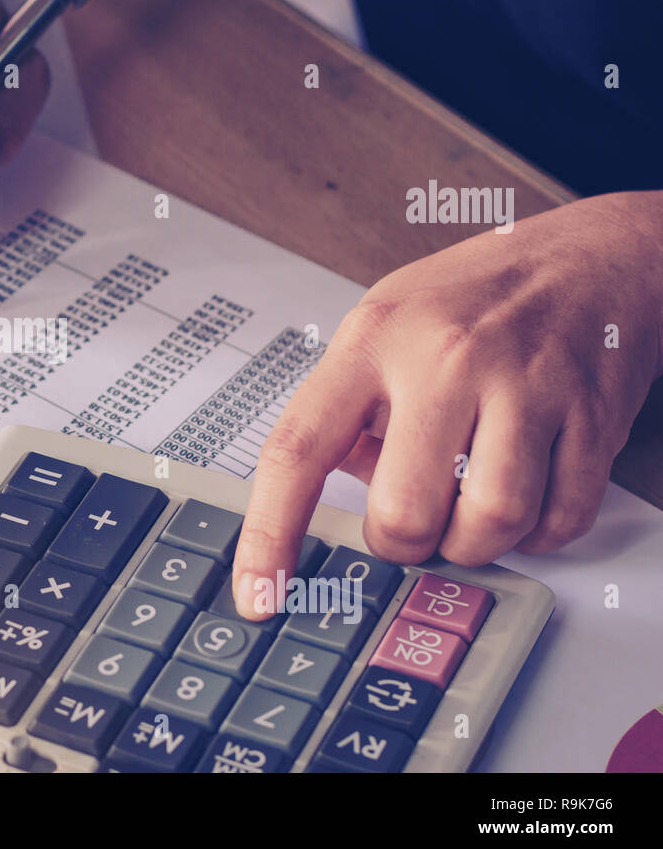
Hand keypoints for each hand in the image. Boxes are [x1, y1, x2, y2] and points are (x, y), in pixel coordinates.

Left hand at [231, 191, 662, 617]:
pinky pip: (558, 520)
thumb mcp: (382, 323)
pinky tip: (526, 495)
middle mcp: (446, 358)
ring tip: (469, 507)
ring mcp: (524, 385)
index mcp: (374, 339)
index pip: (297, 450)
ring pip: (487, 524)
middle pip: (402, 513)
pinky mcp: (590, 415)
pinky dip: (537, 532)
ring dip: (473, 543)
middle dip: (402, 544)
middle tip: (410, 523)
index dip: (269, 535)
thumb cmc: (474, 293)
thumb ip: (348, 409)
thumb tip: (331, 495)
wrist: (591, 254)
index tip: (257, 594)